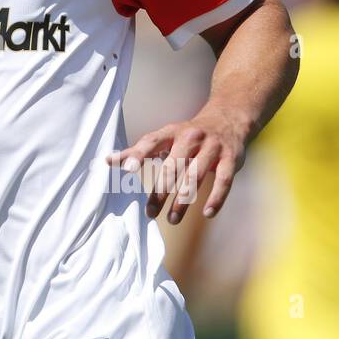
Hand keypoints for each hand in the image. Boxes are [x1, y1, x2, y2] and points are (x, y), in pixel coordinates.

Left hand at [105, 111, 248, 223]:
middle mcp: (192, 137)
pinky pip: (223, 180)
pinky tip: (207, 213)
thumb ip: (140, 151)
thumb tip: (108, 161)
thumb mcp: (166, 137)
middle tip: (150, 212)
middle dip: (161, 191)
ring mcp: (213, 147)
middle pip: (173, 165)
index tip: (127, 169)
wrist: (228, 118)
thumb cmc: (189, 134)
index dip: (139, 154)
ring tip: (172, 219)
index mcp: (172, 132)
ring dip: (183, 200)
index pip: (152, 141)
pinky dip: (216, 198)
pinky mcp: (231, 159)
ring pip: (196, 176)